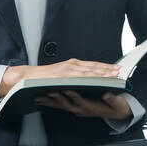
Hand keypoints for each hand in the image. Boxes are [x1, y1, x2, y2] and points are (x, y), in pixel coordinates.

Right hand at [0, 58, 118, 97]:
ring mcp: (67, 70)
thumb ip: (70, 76)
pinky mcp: (63, 75)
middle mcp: (71, 65)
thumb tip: (81, 80)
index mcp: (71, 65)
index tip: (115, 68)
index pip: (91, 65)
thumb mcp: (58, 74)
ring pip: (89, 71)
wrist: (26, 77)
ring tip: (113, 76)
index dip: (104, 67)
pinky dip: (91, 78)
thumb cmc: (41, 78)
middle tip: (119, 72)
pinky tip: (99, 80)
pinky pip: (80, 77)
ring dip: (103, 73)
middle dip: (107, 69)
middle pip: (93, 67)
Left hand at [33, 89, 131, 119]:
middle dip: (56, 99)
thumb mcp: (117, 103)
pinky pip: (61, 105)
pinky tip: (42, 99)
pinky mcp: (74, 107)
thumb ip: (111, 99)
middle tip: (46, 93)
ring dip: (50, 102)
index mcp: (91, 107)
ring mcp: (77, 109)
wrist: (116, 113)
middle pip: (66, 105)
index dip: (73, 96)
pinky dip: (51, 102)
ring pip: (61, 106)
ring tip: (38, 98)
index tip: (66, 90)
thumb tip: (107, 95)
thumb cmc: (116, 107)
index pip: (80, 101)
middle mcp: (82, 110)